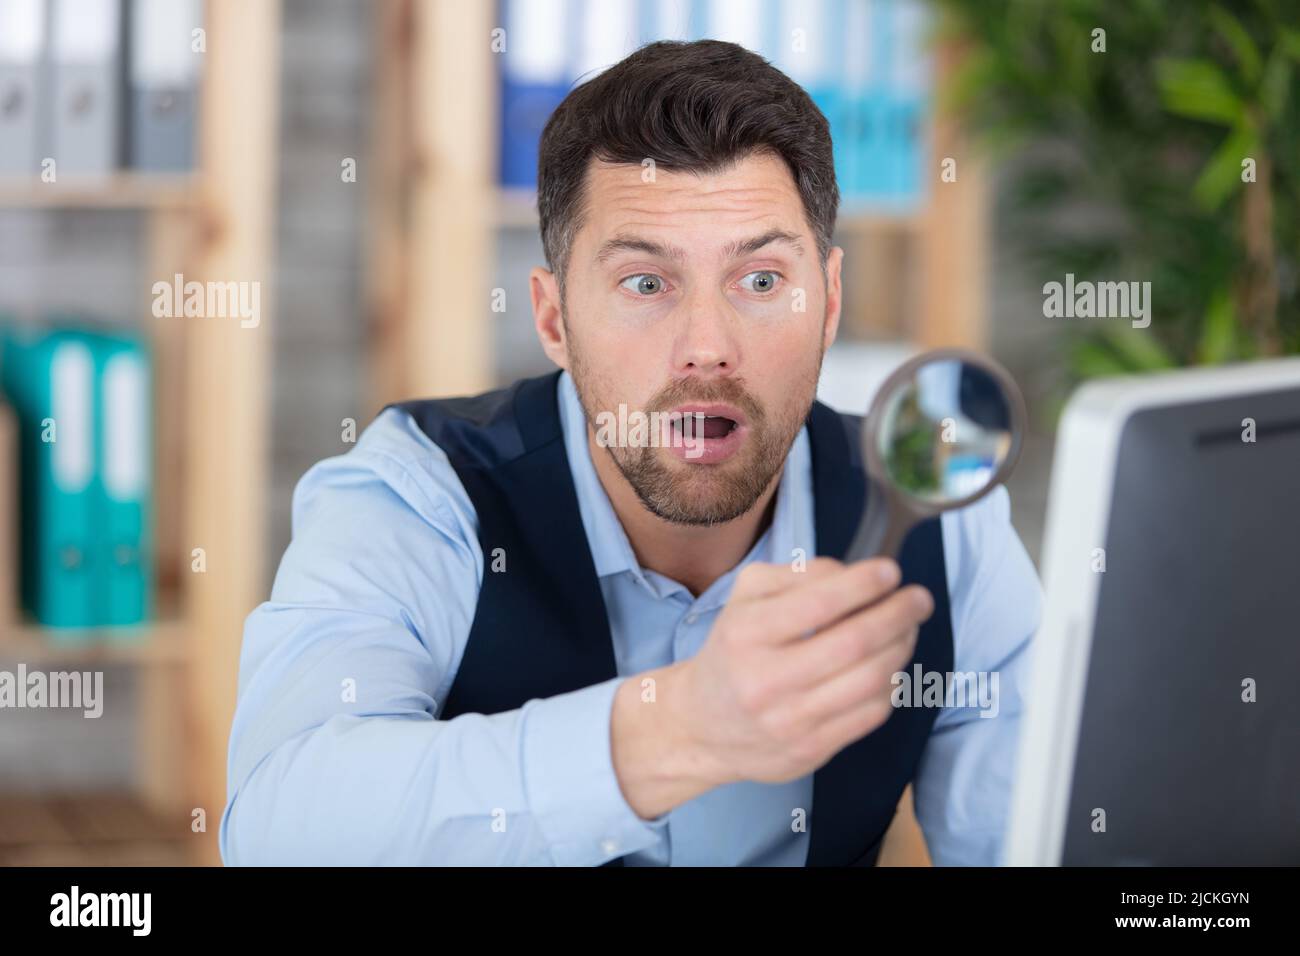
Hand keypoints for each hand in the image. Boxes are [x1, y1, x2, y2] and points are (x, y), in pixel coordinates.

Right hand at [611, 557, 932, 818]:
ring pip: (871, 680)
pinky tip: (889, 666)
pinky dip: (891, 684)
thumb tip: (854, 574)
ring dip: (901, 647)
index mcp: (746, 633)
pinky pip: (870, 713)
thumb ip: (797, 576)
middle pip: (854, 643)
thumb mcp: (745, 598)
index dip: (863, 584)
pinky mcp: (811, 751)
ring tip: (908, 628)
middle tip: (919, 598)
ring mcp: (790, 721)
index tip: (891, 571)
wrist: (702, 726)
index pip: (818, 603)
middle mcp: (765, 679)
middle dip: (897, 614)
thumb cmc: (732, 650)